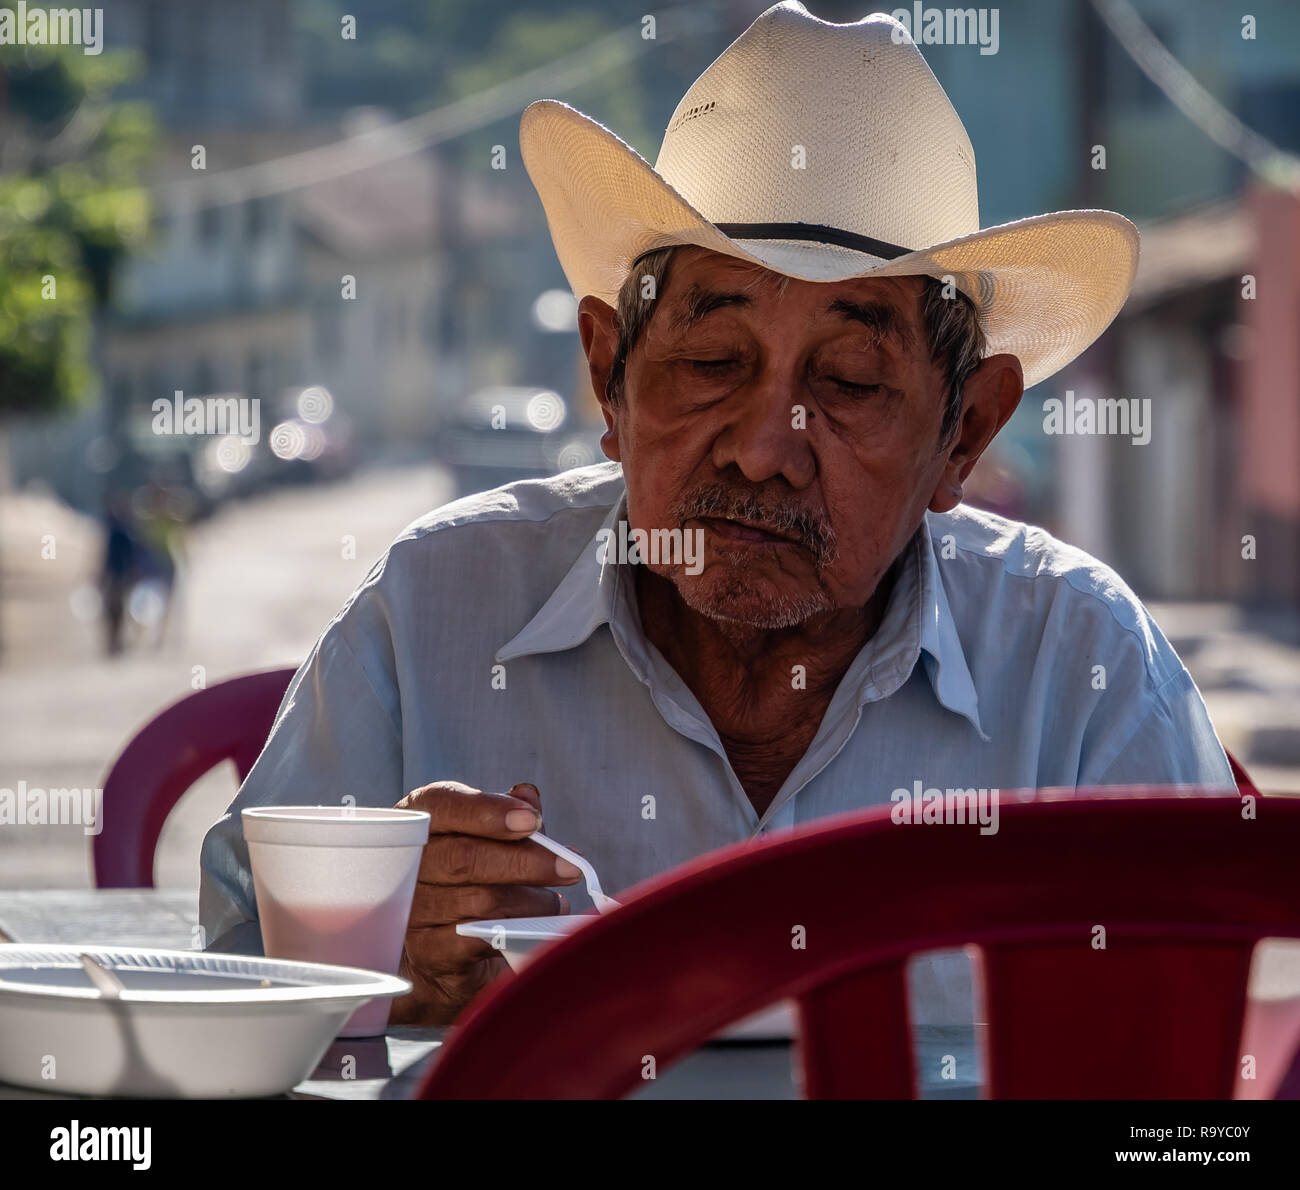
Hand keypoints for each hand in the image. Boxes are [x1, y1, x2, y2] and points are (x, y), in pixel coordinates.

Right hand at [387, 780, 579, 1025]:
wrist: (444, 947)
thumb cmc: (468, 878)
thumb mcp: (489, 836)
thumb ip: (508, 813)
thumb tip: (527, 795)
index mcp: (417, 821)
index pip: (442, 805)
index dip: (487, 811)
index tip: (531, 820)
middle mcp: (406, 864)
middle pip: (464, 857)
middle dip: (525, 861)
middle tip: (568, 866)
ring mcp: (412, 910)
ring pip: (478, 900)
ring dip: (530, 901)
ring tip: (556, 902)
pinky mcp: (427, 951)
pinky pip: (478, 940)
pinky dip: (517, 931)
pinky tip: (537, 927)